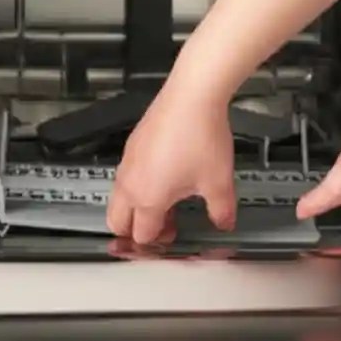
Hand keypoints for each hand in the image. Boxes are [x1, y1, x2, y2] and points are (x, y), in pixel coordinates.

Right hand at [107, 90, 236, 244]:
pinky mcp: (131, 147)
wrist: (192, 96)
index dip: (157, 243)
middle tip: (161, 229)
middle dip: (135, 232)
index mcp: (147, 199)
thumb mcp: (219, 183)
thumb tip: (223, 222)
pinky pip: (125, 177)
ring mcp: (127, 164)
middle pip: (117, 222)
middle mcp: (130, 184)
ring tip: (166, 205)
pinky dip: (137, 187)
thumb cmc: (200, 136)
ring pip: (118, 200)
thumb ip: (221, 211)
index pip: (142, 236)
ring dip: (136, 209)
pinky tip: (164, 178)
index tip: (172, 239)